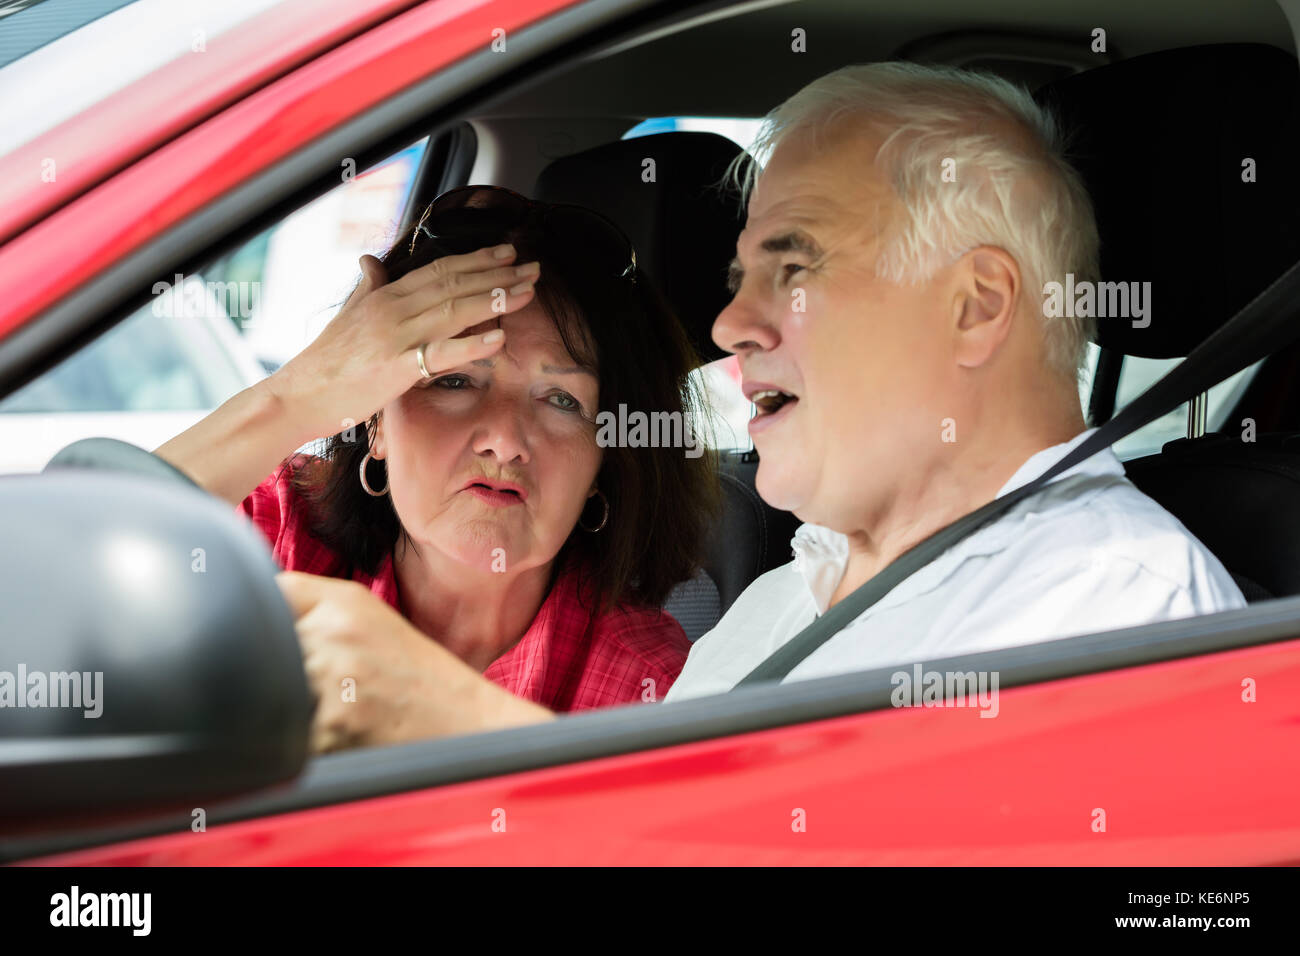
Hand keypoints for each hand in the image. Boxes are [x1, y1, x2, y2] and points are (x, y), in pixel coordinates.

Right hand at [268, 245, 540, 440]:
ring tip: (527, 292)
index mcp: (385, 295)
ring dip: (495, 300)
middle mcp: (393, 309)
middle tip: (533, 267)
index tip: (508, 252)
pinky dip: (472, 344)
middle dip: (498, 274)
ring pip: (454, 311)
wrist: (298, 395)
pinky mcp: (396, 370)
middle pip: (454, 284)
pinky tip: (500, 337)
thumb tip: (370, 259)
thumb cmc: (325, 361)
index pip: (439, 270)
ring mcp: (395, 338)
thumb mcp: (347, 315)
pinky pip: (441, 354)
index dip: (477, 259)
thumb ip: (367, 287)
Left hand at [275, 571, 552, 752]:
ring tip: (341, 708)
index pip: (273, 594)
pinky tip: (346, 734)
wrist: (465, 721)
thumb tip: (255, 619)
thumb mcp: (369, 621)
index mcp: (341, 602)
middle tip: (332, 683)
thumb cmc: (418, 677)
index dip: (273, 617)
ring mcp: (331, 678)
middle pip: (264, 647)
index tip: (289, 635)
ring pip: (272, 693)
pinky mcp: (331, 725)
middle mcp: (333, 631)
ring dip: (294, 708)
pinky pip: (288, 737)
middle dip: (282, 669)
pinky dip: (310, 742)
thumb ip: (313, 610)